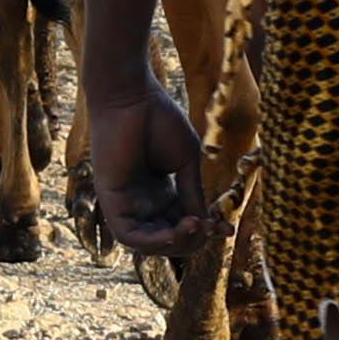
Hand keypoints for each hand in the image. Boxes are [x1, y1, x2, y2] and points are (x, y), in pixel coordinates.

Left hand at [79, 62, 208, 256]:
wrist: (132, 96)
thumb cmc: (159, 119)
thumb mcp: (186, 162)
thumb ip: (193, 194)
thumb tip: (206, 224)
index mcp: (158, 191)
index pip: (181, 223)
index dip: (204, 231)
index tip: (228, 230)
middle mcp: (140, 200)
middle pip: (166, 237)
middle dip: (192, 240)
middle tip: (212, 227)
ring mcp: (124, 201)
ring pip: (147, 242)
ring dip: (175, 243)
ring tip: (197, 227)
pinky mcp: (110, 200)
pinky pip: (128, 235)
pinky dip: (153, 240)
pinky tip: (177, 230)